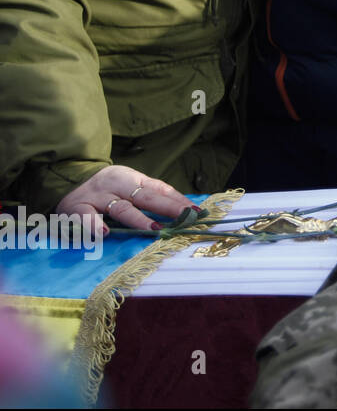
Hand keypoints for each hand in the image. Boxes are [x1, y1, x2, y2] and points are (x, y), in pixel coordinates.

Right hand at [56, 164, 194, 234]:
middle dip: (168, 208)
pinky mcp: (76, 207)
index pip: (160, 189)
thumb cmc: (107, 187)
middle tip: (186, 218)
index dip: (179, 200)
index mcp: (133, 179)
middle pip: (146, 197)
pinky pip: (86, 217)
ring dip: (138, 219)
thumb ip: (151, 196)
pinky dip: (94, 225)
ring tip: (155, 228)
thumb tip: (184, 210)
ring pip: (121, 208)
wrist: (66, 176)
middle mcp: (117, 185)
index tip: (197, 212)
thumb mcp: (129, 185)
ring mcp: (98, 196)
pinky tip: (104, 234)